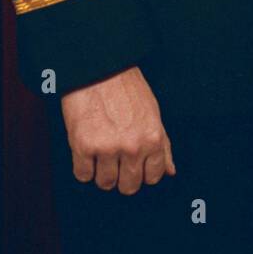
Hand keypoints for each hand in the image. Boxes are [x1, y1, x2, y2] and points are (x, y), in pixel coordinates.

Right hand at [60, 65, 175, 194]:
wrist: (98, 67)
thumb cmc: (126, 87)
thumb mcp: (152, 113)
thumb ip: (162, 145)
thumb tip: (170, 172)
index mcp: (153, 139)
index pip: (152, 177)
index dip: (142, 172)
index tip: (133, 163)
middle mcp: (133, 147)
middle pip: (128, 186)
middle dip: (122, 176)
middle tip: (115, 159)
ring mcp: (108, 148)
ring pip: (105, 183)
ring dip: (101, 172)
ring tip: (99, 152)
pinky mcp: (84, 146)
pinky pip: (83, 175)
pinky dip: (82, 167)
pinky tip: (86, 150)